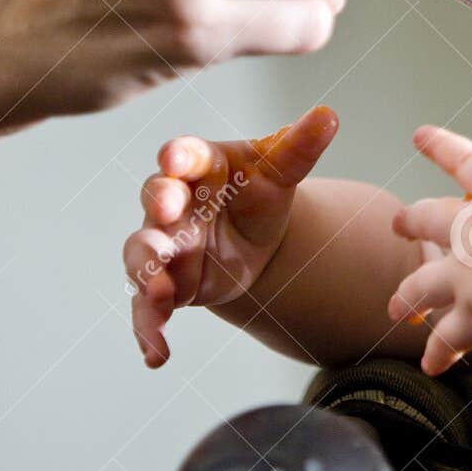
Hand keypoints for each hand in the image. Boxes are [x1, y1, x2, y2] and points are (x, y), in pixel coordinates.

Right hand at [123, 105, 337, 367]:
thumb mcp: (281, 172)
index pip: (185, 154)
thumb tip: (328, 114)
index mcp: (199, 165)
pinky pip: (146, 309)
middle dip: (159, 203)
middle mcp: (172, 203)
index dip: (179, 154)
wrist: (258, 240)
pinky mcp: (165, 285)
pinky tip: (156, 356)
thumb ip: (300, 147)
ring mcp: (164, 245)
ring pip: (143, 256)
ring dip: (146, 271)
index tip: (176, 155)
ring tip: (159, 291)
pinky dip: (148, 331)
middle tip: (166, 207)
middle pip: (156, 199)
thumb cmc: (260, 192)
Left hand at [388, 124, 471, 374]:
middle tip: (397, 222)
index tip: (419, 136)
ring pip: (422, 285)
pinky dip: (438, 353)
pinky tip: (432, 365)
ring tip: (396, 309)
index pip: (468, 160)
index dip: (442, 147)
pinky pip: (446, 338)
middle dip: (412, 221)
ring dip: (407, 297)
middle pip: (430, 219)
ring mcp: (467, 273)